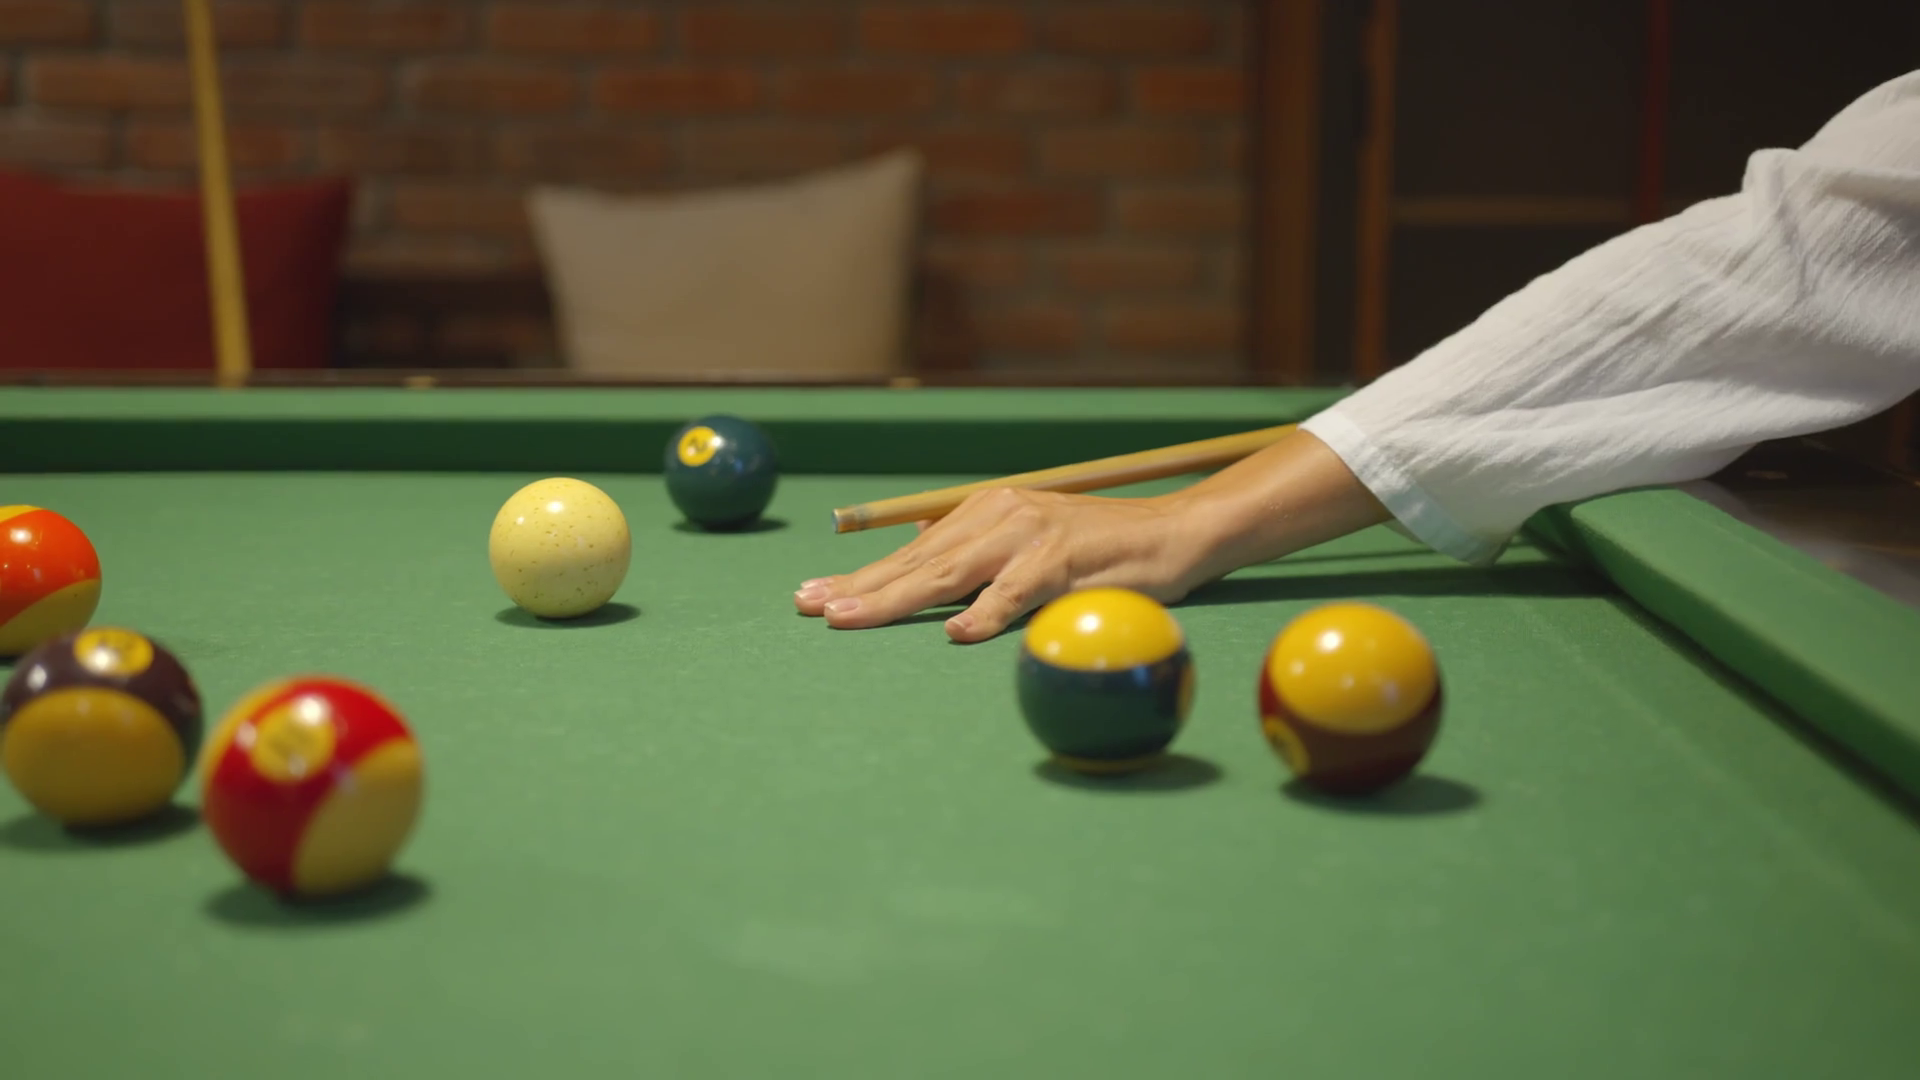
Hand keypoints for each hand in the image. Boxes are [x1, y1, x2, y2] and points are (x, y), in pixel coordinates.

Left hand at [791, 429, 1391, 641]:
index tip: (809, 599)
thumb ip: (980, 559)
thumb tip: (921, 569)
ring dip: (897, 599)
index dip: (860, 577)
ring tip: (851, 620)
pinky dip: (988, 613)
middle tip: (808, 611)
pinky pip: (1018, 591)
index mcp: (985, 513)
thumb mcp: (1028, 548)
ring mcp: (1032, 533)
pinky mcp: (1066, 557)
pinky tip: (956, 634)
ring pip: (951, 572)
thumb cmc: (1098, 555)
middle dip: (858, 589)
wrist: (1174, 534)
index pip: (912, 551)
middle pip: (918, 561)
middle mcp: (1000, 514)